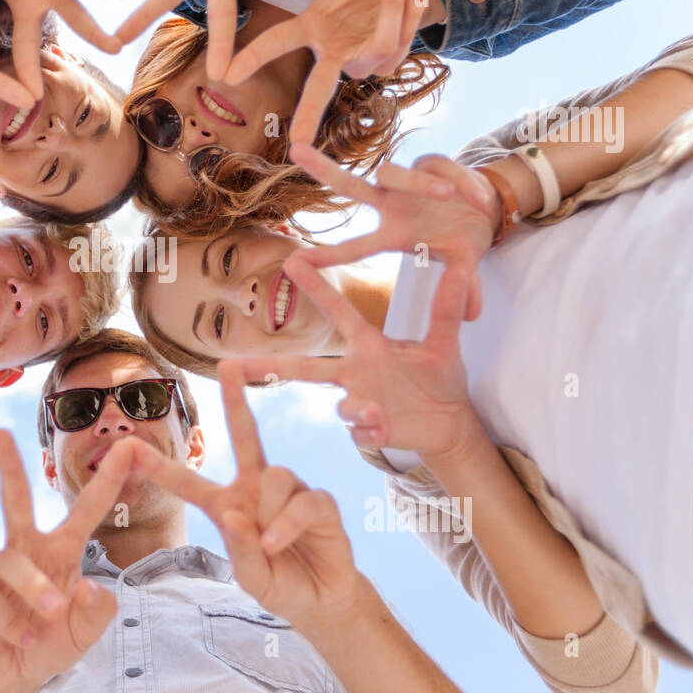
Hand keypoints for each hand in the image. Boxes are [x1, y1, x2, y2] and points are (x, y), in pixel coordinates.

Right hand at [0, 432, 131, 692]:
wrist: (13, 677)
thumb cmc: (51, 642)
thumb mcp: (86, 632)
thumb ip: (97, 612)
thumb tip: (88, 588)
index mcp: (60, 551)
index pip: (86, 510)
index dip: (108, 481)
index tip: (127, 448)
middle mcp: (25, 549)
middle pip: (14, 498)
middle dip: (8, 465)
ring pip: (8, 559)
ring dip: (31, 587)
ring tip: (50, 615)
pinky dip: (3, 616)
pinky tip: (21, 635)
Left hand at [121, 362, 361, 629]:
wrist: (320, 600)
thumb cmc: (279, 584)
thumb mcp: (252, 578)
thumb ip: (241, 552)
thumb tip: (236, 516)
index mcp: (226, 505)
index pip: (187, 482)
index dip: (158, 466)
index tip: (127, 446)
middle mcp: (255, 487)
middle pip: (244, 434)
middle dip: (236, 398)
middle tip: (228, 362)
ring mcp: (289, 490)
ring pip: (273, 475)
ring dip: (268, 514)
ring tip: (272, 547)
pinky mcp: (318, 501)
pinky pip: (301, 500)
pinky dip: (287, 524)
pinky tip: (278, 544)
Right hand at [225, 0, 427, 145]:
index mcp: (311, 30)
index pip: (278, 42)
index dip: (254, 56)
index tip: (228, 76)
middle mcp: (334, 54)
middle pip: (319, 87)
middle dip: (309, 115)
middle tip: (298, 144)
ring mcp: (363, 61)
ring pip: (380, 44)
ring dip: (392, 9)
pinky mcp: (390, 59)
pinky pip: (404, 37)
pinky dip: (413, 10)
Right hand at [240, 258, 476, 459]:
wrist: (450, 422)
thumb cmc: (441, 378)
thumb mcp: (445, 343)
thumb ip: (446, 309)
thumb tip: (461, 266)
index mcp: (369, 346)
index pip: (339, 312)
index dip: (318, 287)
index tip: (293, 261)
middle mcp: (356, 372)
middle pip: (306, 368)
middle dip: (269, 367)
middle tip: (231, 366)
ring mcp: (360, 402)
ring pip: (339, 405)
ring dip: (354, 408)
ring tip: (375, 411)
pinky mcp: (372, 431)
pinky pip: (363, 432)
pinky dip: (370, 431)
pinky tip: (383, 428)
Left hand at [288, 143, 495, 319]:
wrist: (488, 210)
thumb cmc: (461, 241)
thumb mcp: (464, 266)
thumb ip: (464, 288)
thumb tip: (473, 316)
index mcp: (393, 235)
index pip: (354, 248)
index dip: (326, 257)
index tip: (294, 262)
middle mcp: (391, 206)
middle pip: (350, 186)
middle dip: (323, 170)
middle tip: (296, 150)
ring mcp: (407, 183)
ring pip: (394, 173)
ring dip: (422, 184)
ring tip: (450, 194)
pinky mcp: (430, 162)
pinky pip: (438, 167)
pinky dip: (459, 179)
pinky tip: (479, 197)